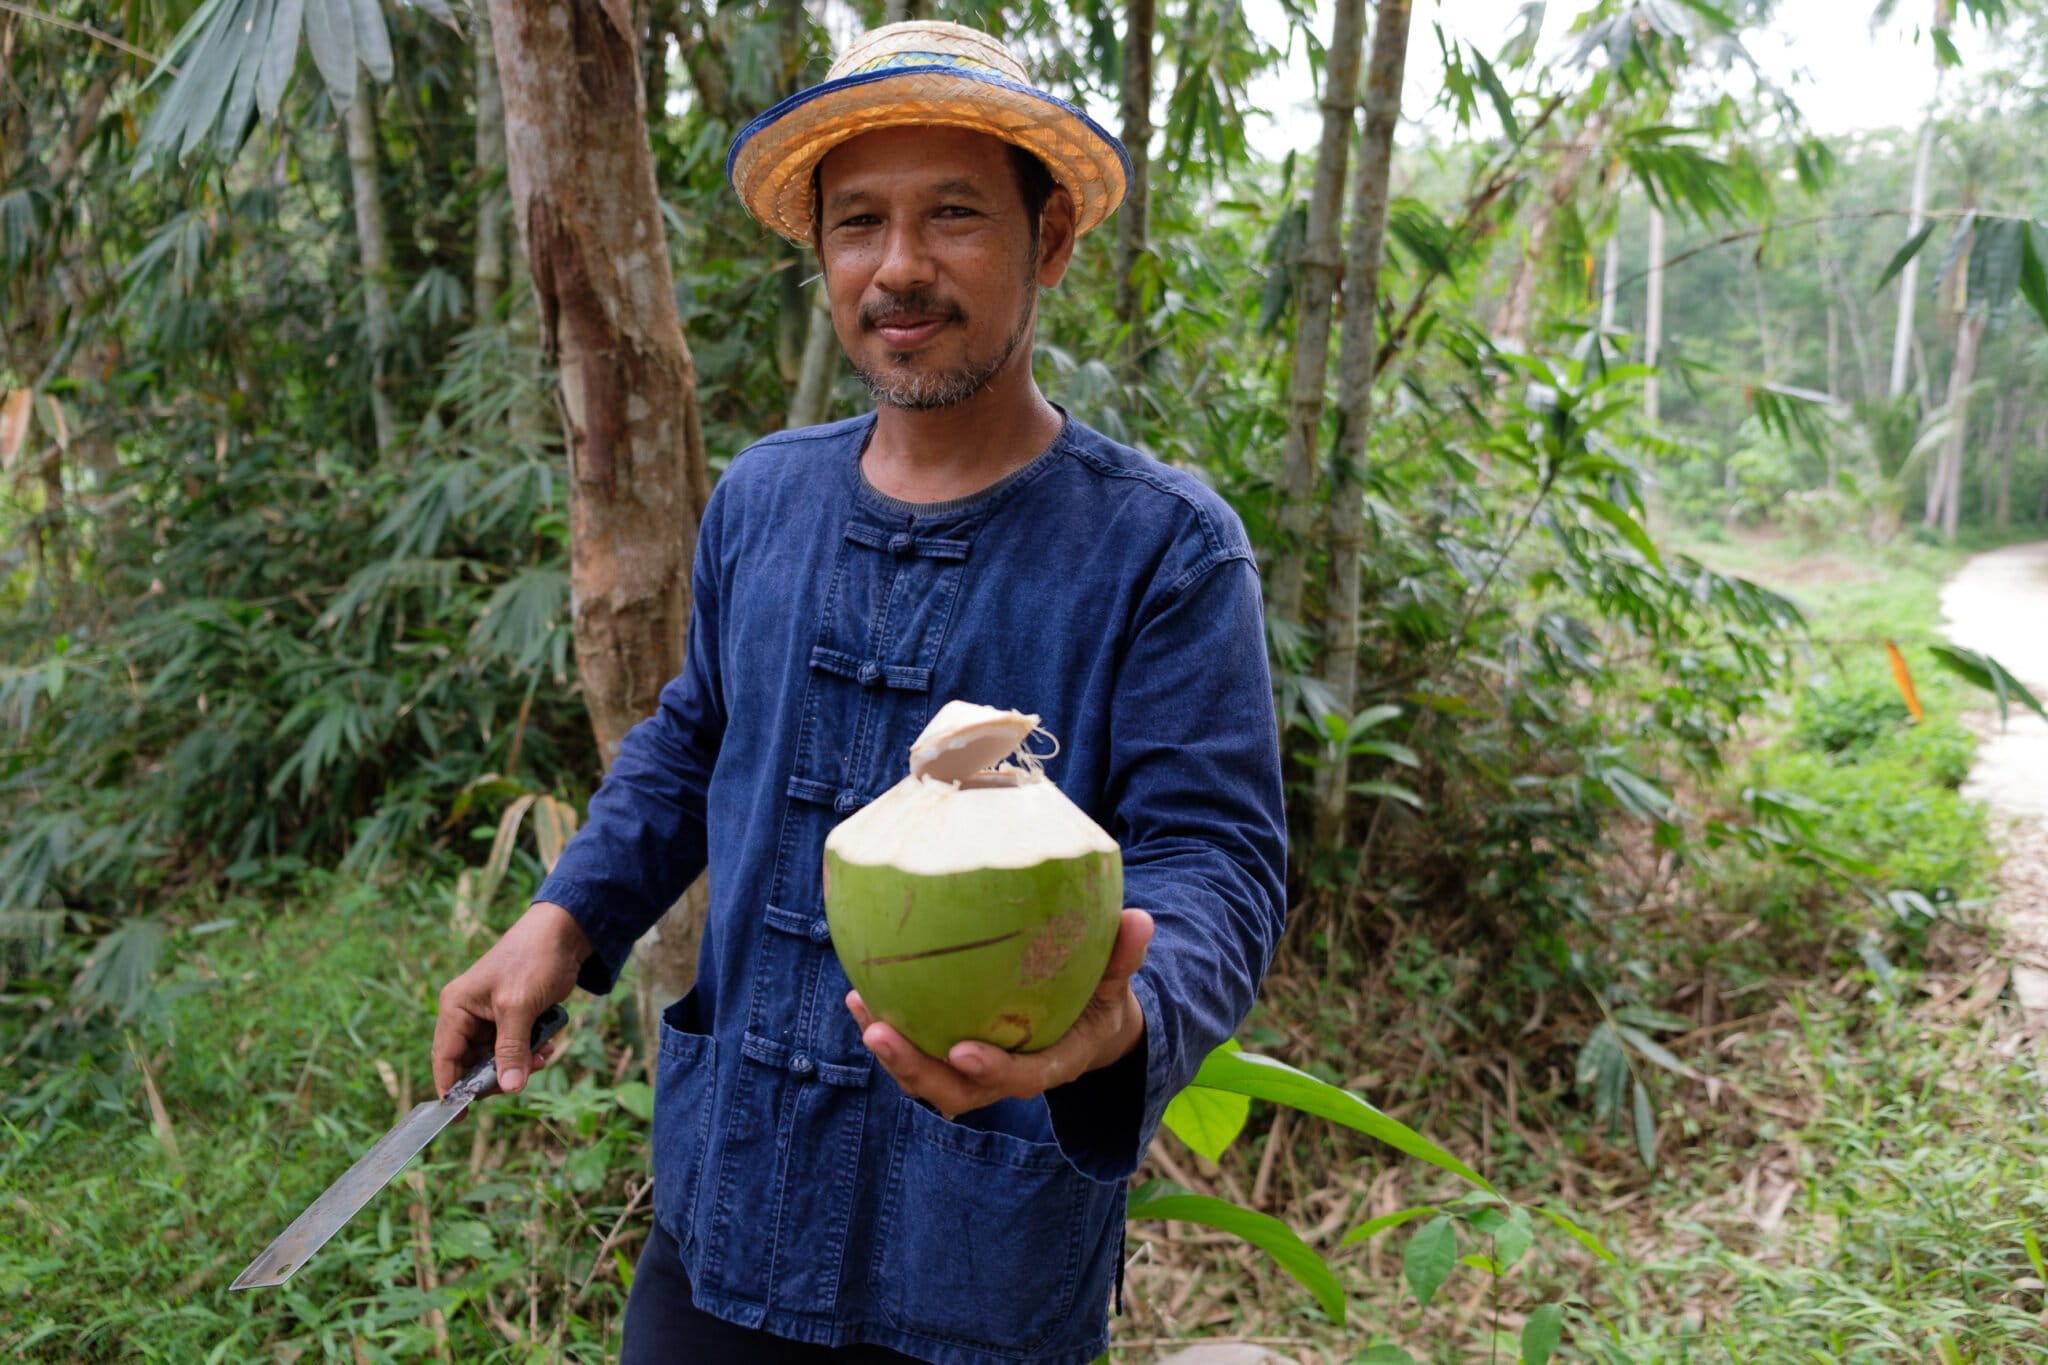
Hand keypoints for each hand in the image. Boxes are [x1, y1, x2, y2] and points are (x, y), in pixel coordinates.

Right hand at [432, 900, 590, 1097]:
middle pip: (472, 1063)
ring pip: (497, 1058)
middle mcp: (468, 1014)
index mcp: (456, 1007)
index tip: (458, 1115)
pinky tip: (547, 1047)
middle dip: (497, 1075)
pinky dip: (529, 1052)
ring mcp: (491, 1016)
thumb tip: (509, 1088)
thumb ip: (512, 1050)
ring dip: (519, 1064)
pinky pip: (515, 1047)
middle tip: (520, 1079)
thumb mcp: (519, 1008)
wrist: (565, 934)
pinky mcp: (514, 1016)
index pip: (445, 1057)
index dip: (451, 1088)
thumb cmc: (533, 960)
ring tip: (542, 1057)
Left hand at [848, 908, 1152, 1120]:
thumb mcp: (1118, 982)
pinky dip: (888, 1027)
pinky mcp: (952, 1056)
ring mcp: (976, 1071)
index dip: (992, 1071)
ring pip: (928, 1079)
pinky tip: (860, 994)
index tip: (961, 1052)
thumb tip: (1140, 920)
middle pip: (957, 1093)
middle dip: (915, 1071)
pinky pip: (917, 1052)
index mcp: (1054, 1064)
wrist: (1086, 1027)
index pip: (1022, 1079)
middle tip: (879, 1034)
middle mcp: (1008, 1076)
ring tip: (862, 1010)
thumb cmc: (1100, 999)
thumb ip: (1124, 957)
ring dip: (892, 1054)